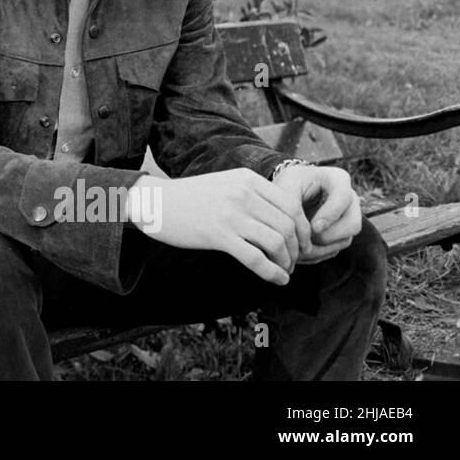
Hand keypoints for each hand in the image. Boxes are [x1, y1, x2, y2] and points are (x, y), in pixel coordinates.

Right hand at [127, 168, 312, 285]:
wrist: (154, 202)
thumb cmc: (189, 197)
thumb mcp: (225, 184)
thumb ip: (252, 194)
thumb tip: (281, 219)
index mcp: (247, 179)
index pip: (291, 204)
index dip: (304, 228)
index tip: (303, 243)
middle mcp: (243, 194)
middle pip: (288, 225)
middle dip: (297, 248)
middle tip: (295, 261)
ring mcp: (231, 214)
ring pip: (277, 242)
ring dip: (287, 262)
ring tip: (284, 271)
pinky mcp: (218, 235)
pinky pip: (256, 258)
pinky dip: (272, 273)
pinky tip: (277, 279)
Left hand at [273, 164, 361, 263]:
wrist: (288, 191)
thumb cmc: (288, 184)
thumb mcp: (286, 185)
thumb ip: (293, 207)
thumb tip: (305, 241)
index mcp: (338, 179)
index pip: (343, 197)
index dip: (330, 214)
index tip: (314, 227)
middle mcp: (350, 200)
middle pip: (353, 224)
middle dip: (329, 236)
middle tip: (306, 240)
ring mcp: (348, 218)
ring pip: (344, 240)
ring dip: (320, 247)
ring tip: (297, 246)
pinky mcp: (341, 235)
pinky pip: (334, 250)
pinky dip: (316, 253)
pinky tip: (298, 251)